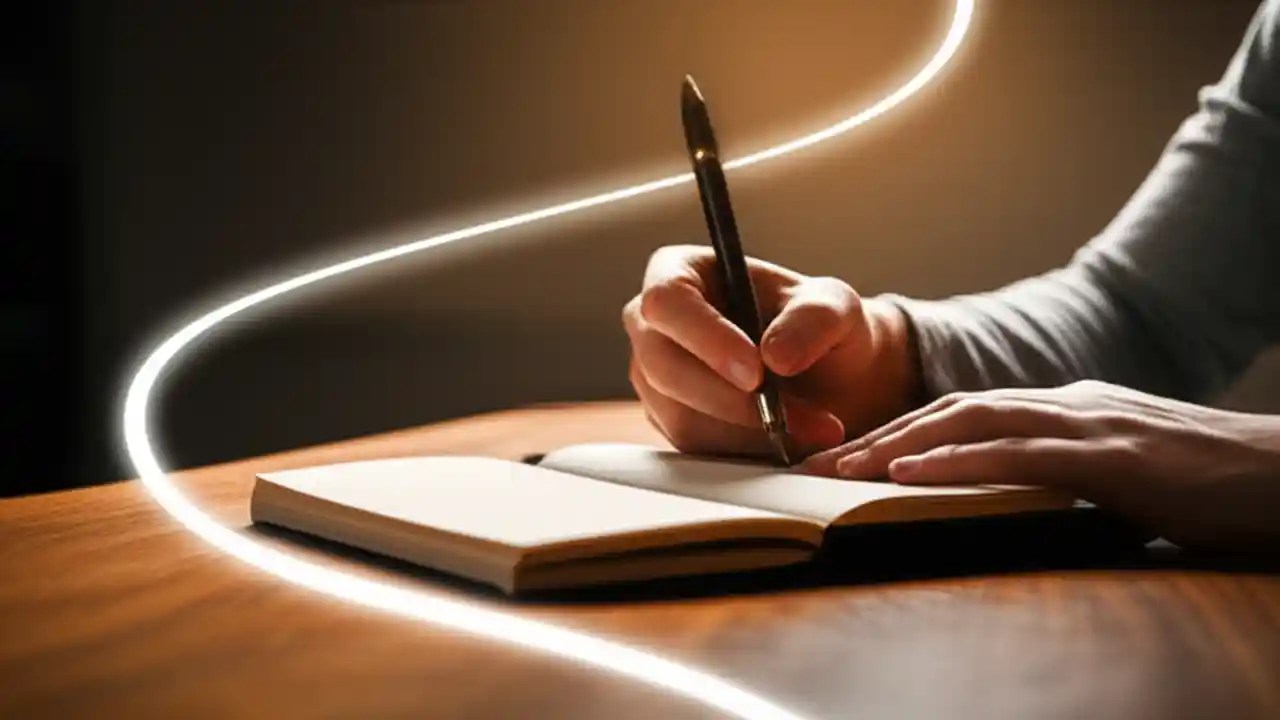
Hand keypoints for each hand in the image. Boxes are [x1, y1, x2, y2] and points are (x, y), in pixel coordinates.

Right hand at [622, 244, 921, 458]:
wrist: (828, 378)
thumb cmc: (819, 326)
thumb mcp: (835, 308)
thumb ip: (813, 320)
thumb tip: (775, 356)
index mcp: (679, 271)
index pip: (667, 300)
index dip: (705, 336)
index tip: (755, 372)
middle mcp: (653, 325)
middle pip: (663, 364)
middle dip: (729, 397)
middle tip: (789, 414)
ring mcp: (655, 376)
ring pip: (679, 413)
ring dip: (749, 428)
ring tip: (813, 425)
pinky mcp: (669, 422)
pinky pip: (695, 445)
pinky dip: (746, 447)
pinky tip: (787, 437)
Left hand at [801, 379, 1279, 552]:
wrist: (1279, 471)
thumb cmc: (1201, 477)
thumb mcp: (1115, 467)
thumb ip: (1059, 467)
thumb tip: (1005, 489)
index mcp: (1062, 405)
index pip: (965, 409)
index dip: (902, 430)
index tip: (850, 454)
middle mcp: (1063, 402)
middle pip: (952, 408)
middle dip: (882, 434)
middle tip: (819, 461)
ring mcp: (1085, 423)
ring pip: (972, 421)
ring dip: (900, 444)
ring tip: (844, 468)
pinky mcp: (1107, 455)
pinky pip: (1016, 454)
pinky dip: (956, 461)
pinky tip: (910, 475)